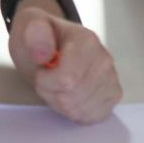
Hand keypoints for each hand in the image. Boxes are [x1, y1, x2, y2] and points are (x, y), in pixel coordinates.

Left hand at [8, 0, 121, 122]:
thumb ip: (35, 34)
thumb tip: (44, 55)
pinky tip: (68, 94)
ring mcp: (111, 80)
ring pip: (78, 110)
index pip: (66, 79)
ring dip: (59, 102)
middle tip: (45, 77)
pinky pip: (89, 116)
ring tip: (56, 84)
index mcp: (87, 41)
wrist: (52, 43)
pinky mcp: (112, 97)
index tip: (40, 69)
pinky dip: (73, 110)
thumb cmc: (41, 37)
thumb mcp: (30, 26)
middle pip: (71, 97)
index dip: (44, 80)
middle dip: (49, 91)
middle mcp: (105, 61)